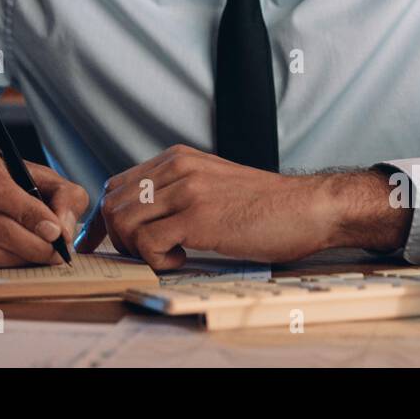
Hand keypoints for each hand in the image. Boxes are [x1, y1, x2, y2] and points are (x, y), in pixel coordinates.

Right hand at [0, 133, 89, 267]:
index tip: (55, 232)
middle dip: (31, 243)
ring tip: (43, 255)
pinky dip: (4, 264)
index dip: (29, 213)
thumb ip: (63, 194)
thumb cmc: (5, 177)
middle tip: (56, 253)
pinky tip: (20, 256)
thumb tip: (63, 231)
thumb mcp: (38, 173)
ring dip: (20, 258)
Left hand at [76, 145, 401, 269]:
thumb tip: (143, 219)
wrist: (309, 208)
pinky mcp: (197, 217)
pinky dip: (158, 260)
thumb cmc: (266, 205)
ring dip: (138, 250)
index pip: (117, 186)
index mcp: (177, 158)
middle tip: (152, 254)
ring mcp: (185, 190)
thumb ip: (178, 191)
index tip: (117, 245)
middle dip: (120, 239)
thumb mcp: (213, 184)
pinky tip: (186, 258)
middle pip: (112, 205)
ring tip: (172, 255)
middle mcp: (176, 167)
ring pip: (123, 222)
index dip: (110, 220)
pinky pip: (147, 243)